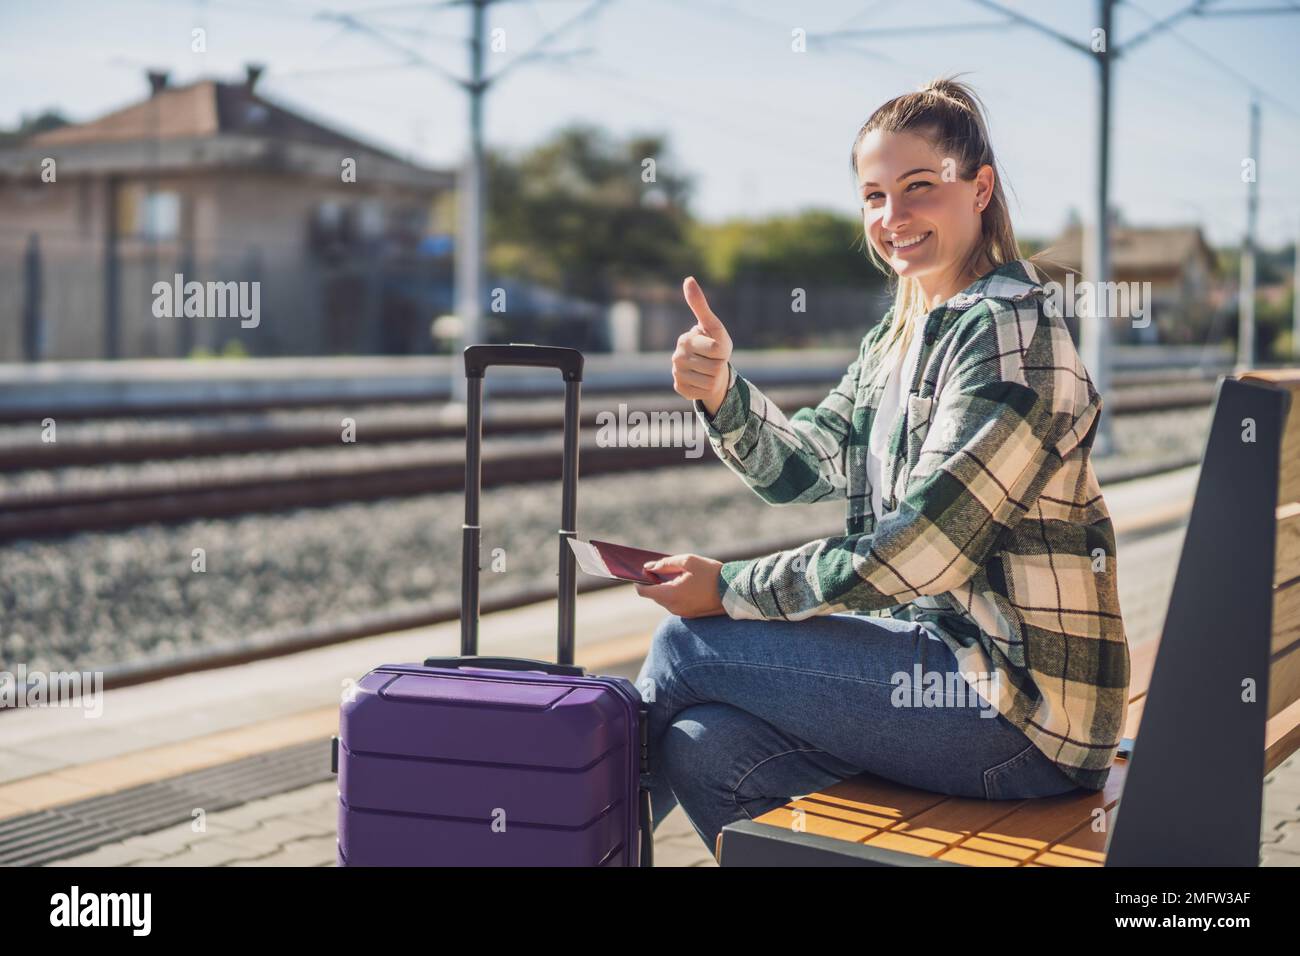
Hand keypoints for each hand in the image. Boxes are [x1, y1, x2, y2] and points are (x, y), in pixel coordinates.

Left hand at [634, 553, 726, 617]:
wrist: (735, 591)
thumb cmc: (712, 573)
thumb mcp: (688, 561)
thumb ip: (665, 563)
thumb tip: (648, 567)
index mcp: (670, 594)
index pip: (643, 591)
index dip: (639, 581)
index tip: (640, 572)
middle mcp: (673, 607)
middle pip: (655, 595)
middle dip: (655, 583)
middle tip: (660, 568)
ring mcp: (682, 613)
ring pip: (666, 600)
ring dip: (667, 588)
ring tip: (677, 575)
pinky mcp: (691, 615)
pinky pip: (677, 604)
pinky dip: (677, 595)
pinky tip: (686, 584)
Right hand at [672, 277, 733, 414]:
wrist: (709, 370)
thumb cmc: (714, 345)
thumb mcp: (713, 326)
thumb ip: (700, 305)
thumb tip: (688, 279)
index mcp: (685, 340)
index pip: (716, 349)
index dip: (723, 351)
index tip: (717, 348)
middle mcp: (677, 357)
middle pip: (715, 366)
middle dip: (720, 364)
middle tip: (713, 361)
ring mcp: (677, 374)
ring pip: (710, 381)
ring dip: (714, 378)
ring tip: (708, 371)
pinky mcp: (680, 389)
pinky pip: (703, 392)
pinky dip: (707, 389)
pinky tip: (702, 382)